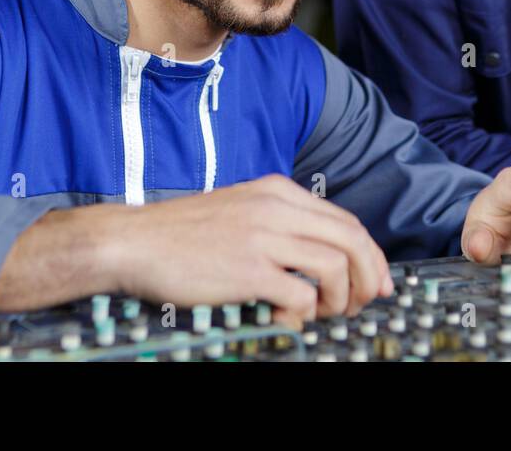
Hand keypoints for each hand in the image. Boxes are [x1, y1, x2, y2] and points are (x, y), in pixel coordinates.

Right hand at [109, 174, 392, 325]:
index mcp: (278, 191)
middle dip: (369, 277)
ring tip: (323, 313)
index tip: (377, 281)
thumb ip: (279, 223)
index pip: (346, 221)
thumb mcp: (240, 209)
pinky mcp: (249, 269)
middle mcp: (277, 208)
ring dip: (340, 298)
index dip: (370, 255)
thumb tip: (320, 255)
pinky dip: (305, 314)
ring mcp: (264, 237)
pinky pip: (302, 295)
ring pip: (336, 266)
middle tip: (364, 303)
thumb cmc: (181, 233)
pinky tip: (288, 318)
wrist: (133, 242)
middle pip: (352, 240)